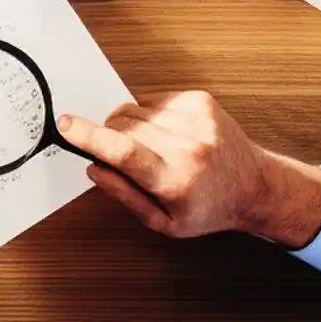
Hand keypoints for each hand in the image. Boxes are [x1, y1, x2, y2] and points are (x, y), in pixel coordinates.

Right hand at [60, 91, 320, 247]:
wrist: (254, 185)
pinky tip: (167, 132)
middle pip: (122, 127)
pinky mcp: (200, 102)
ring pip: (133, 110)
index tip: (66, 124)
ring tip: (153, 146)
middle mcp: (188, 148)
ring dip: (130, 125)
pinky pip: (152, 100)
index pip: (123, 151)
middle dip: (109, 136)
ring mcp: (197, 121)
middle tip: (125, 155)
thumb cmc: (207, 207)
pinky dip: (149, 114)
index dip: (89, 136)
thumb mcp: (163, 222)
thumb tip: (94, 167)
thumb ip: (123, 195)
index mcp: (175, 180)